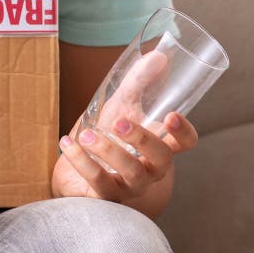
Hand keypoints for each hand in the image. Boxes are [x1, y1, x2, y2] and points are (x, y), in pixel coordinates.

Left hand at [52, 51, 198, 204]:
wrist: (76, 171)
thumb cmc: (107, 137)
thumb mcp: (121, 105)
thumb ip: (139, 82)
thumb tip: (158, 55)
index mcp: (159, 145)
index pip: (186, 144)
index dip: (184, 132)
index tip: (172, 115)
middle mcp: (151, 169)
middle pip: (162, 159)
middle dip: (142, 139)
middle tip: (119, 121)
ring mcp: (130, 186)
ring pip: (132, 174)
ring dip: (109, 151)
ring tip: (88, 134)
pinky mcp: (106, 197)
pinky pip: (99, 184)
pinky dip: (82, 162)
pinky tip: (67, 144)